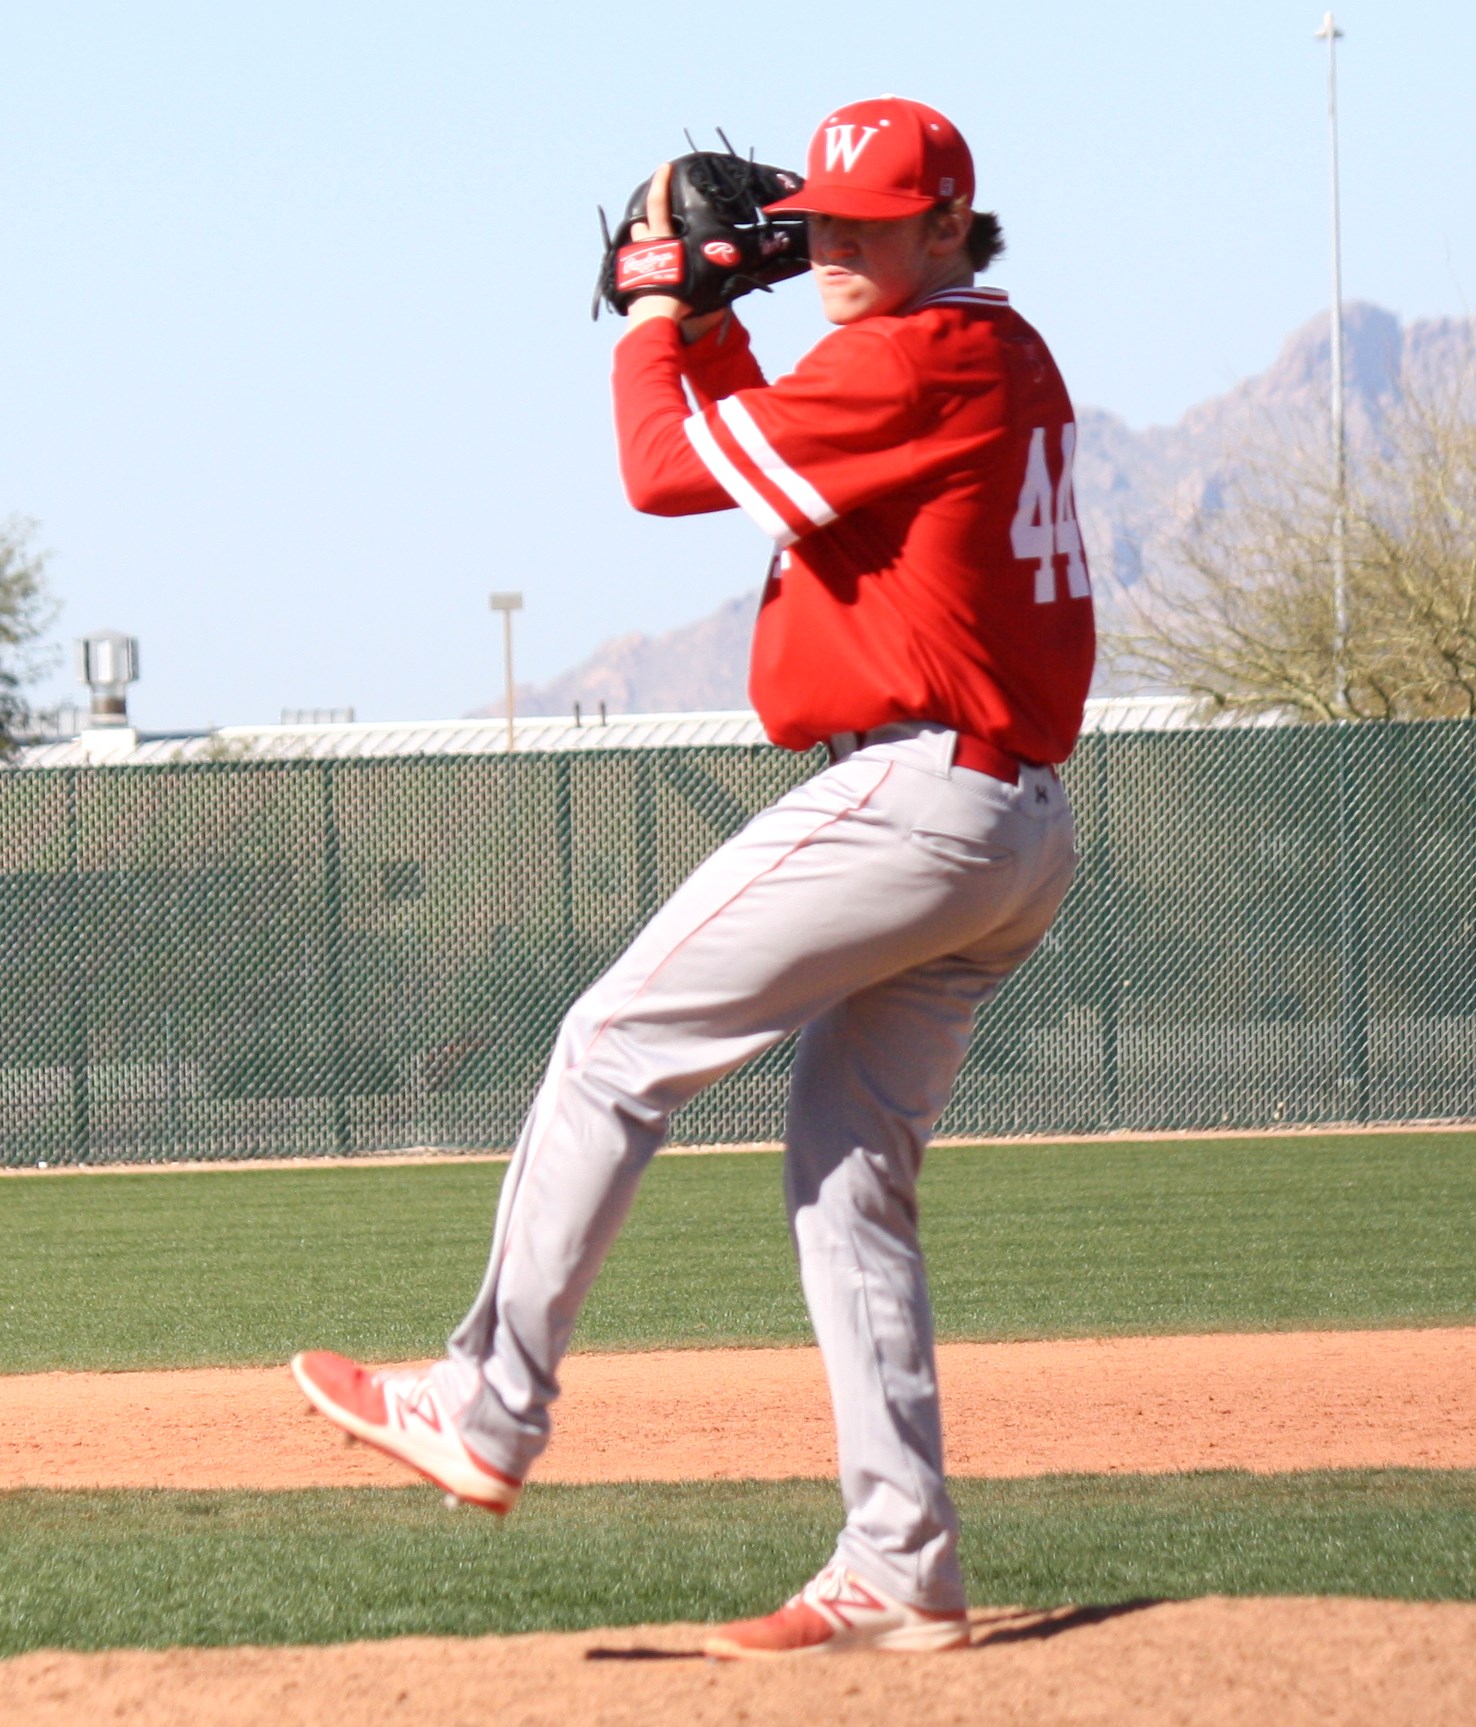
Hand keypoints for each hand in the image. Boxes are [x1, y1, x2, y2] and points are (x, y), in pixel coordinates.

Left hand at [625, 163, 724, 341]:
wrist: (655, 316)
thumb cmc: (681, 295)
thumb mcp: (706, 277)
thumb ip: (721, 265)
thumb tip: (757, 255)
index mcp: (662, 237)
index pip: (658, 202)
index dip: (661, 181)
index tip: (664, 166)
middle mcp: (645, 245)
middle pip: (642, 226)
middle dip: (649, 228)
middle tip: (661, 233)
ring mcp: (634, 261)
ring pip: (637, 246)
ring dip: (645, 248)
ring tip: (657, 258)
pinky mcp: (628, 279)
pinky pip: (636, 268)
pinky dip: (643, 270)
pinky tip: (652, 280)